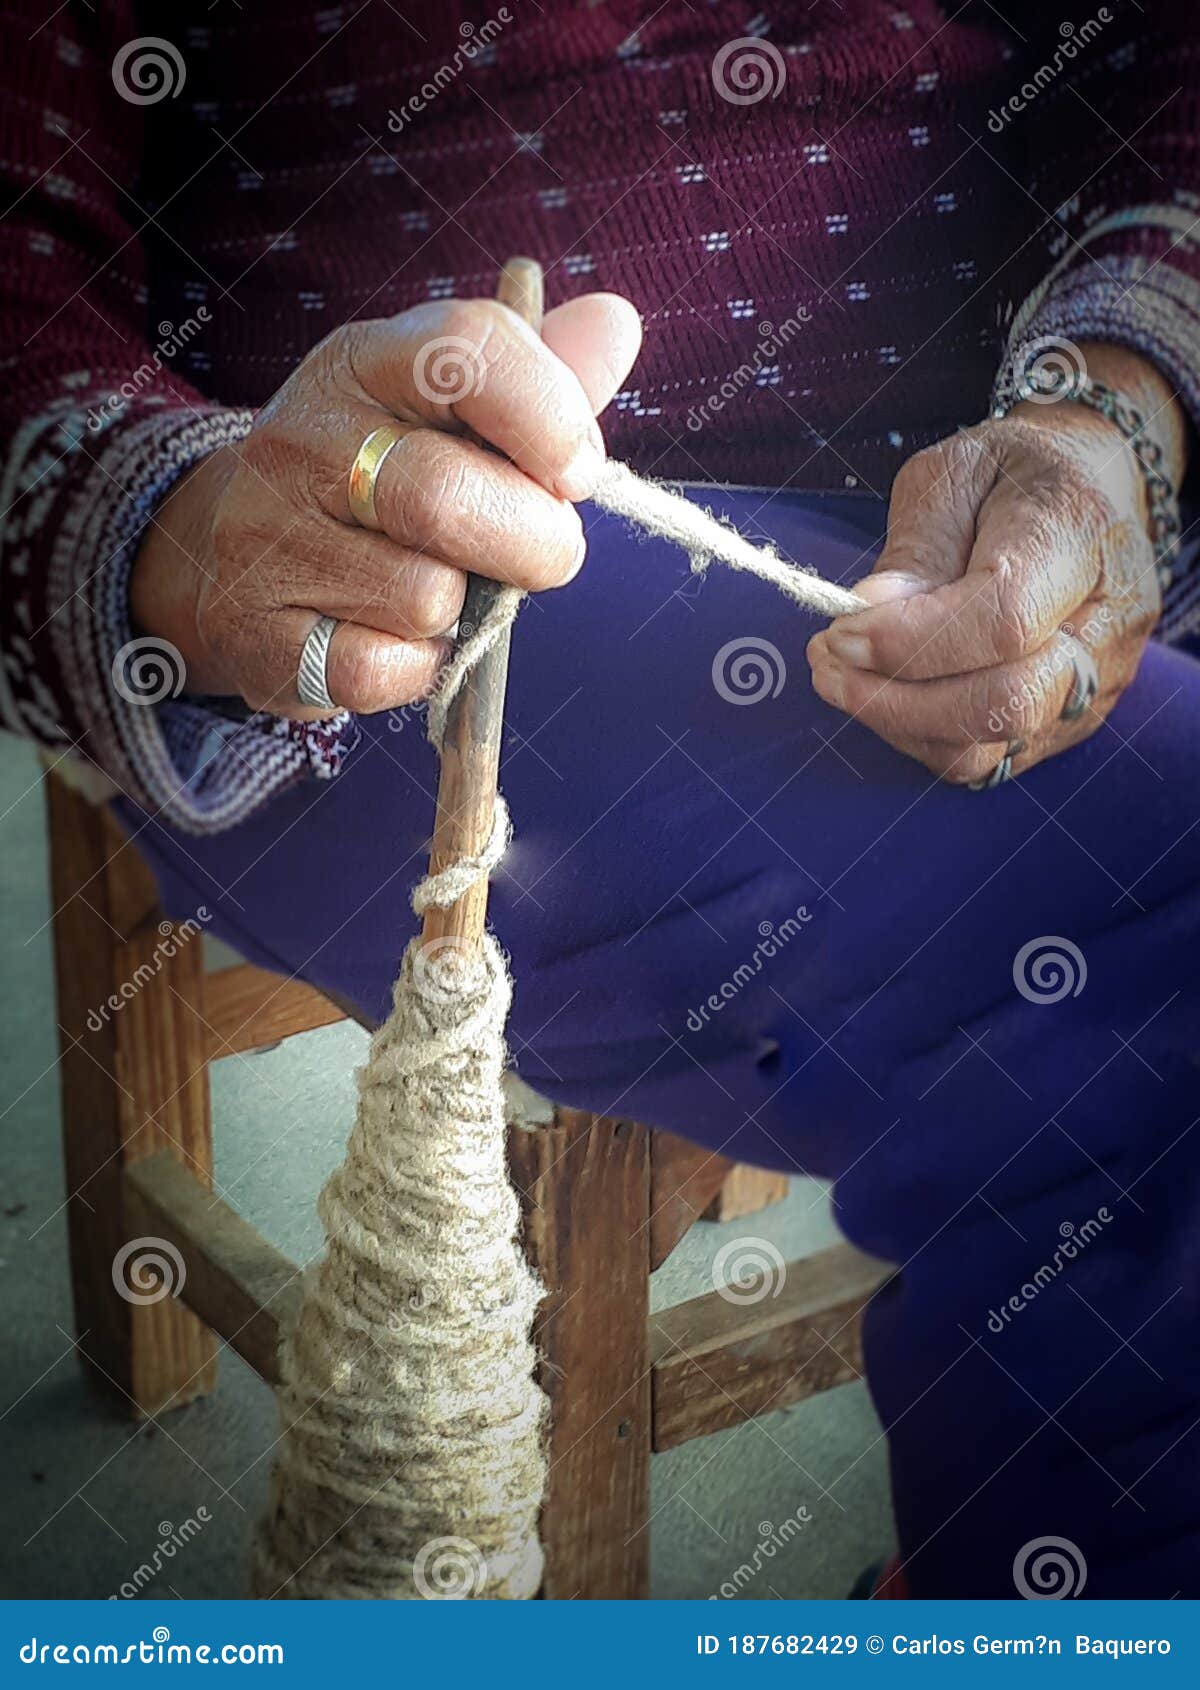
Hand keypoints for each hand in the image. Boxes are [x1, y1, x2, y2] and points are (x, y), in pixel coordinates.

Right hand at [131, 292, 641, 717]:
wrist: (238, 555)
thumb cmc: (381, 478)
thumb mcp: (451, 412)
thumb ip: (542, 378)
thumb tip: (615, 324)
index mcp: (364, 361)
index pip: (469, 349)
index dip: (551, 416)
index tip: (577, 471)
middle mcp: (304, 438)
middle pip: (447, 496)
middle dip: (533, 544)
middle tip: (544, 553)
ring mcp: (268, 536)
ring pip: (424, 597)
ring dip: (465, 612)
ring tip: (443, 590)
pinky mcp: (257, 632)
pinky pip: (382, 669)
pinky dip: (416, 669)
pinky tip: (395, 640)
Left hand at [806, 347, 1182, 783]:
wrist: (1084, 487)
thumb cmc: (1008, 476)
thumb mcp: (951, 478)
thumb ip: (916, 551)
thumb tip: (869, 615)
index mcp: (1081, 536)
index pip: (1002, 620)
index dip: (910, 641)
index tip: (839, 632)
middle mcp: (1107, 622)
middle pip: (1007, 702)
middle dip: (897, 698)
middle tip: (826, 663)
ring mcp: (1097, 682)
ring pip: (991, 747)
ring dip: (899, 723)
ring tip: (843, 677)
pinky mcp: (1068, 721)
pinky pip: (987, 758)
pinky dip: (922, 735)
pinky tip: (887, 691)